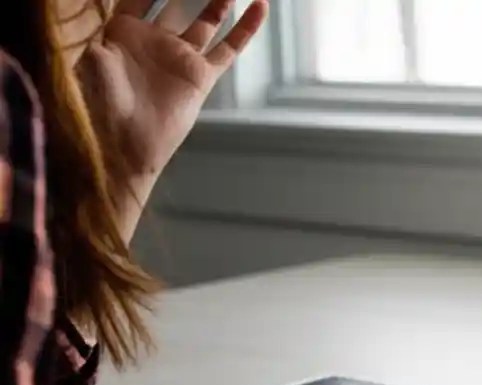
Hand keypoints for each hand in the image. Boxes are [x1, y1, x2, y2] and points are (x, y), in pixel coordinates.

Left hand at [77, 0, 268, 182]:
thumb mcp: (89, 55)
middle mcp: (153, 40)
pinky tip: (260, 6)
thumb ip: (99, 23)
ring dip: (218, 1)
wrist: (122, 142)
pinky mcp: (201, 75)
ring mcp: (180, 57)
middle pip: (176, 2)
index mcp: (122, 30)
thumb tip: (100, 10)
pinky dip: (246, 28)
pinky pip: (229, 48)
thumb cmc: (98, 102)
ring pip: (206, 20)